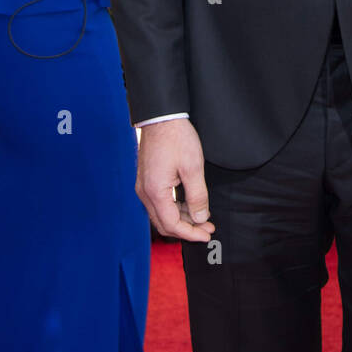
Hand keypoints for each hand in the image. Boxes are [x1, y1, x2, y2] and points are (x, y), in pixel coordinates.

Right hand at [136, 117, 215, 243]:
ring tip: (202, 217)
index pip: (171, 224)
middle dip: (187, 229)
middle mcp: (145, 192)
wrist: (161, 117)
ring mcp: (144, 186)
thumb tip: (200, 218)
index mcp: (155, 192)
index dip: (190, 233)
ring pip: (162, 213)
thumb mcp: (193, 168)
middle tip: (207, 228)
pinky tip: (190, 205)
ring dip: (182, 219)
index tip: (206, 234)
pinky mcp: (147, 180)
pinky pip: (160, 202)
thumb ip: (197, 196)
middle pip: (164, 223)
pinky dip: (175, 208)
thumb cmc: (176, 139)